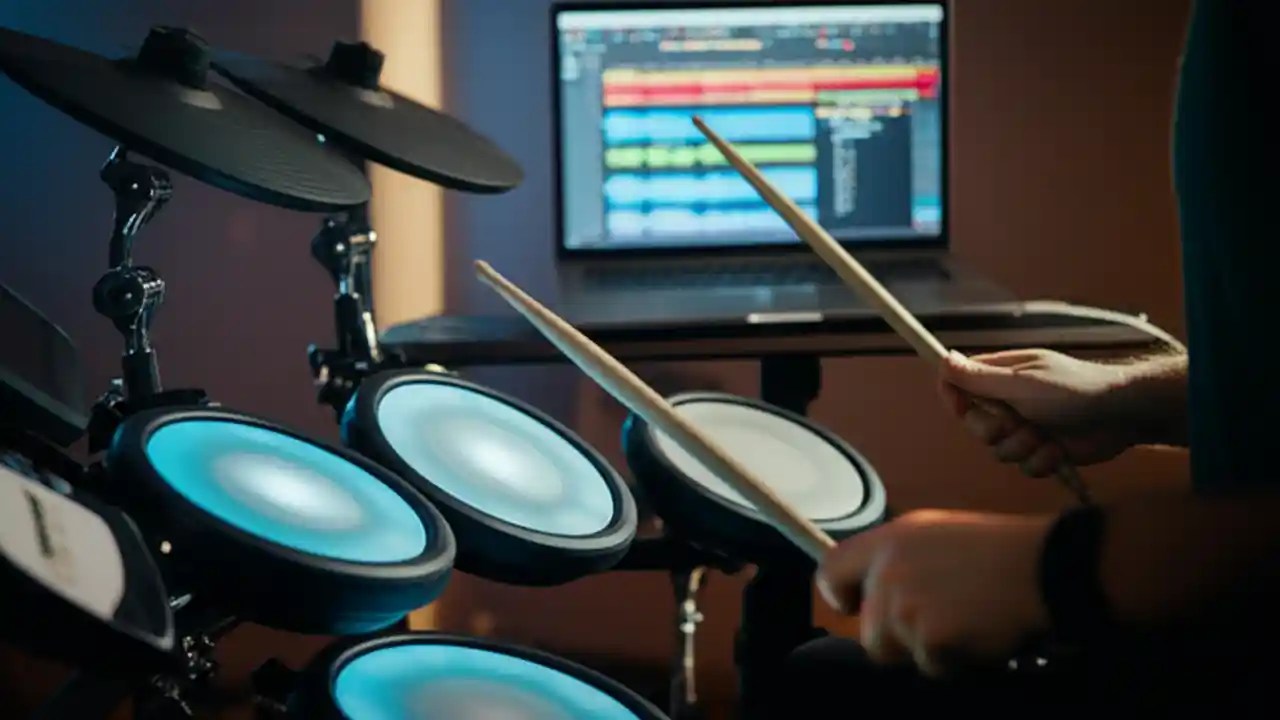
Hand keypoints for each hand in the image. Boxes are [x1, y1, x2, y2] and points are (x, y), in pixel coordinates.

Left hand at [816, 509, 1052, 676]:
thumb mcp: (936, 534)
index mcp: (890, 539)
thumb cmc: (998, 553)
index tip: (853, 606)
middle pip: (867, 629)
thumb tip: (874, 589)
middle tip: (938, 623)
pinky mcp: (929, 634)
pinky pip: (929, 666)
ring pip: (894, 651)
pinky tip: (977, 634)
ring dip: (925, 650)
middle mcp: (889, 569)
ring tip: (962, 624)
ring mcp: (906, 603)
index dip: (838, 594)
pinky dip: (953, 661)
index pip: (831, 570)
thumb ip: (898, 558)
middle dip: (897, 637)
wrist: (1043, 568)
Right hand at [938, 349, 1135, 476]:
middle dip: (994, 431)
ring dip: (1023, 447)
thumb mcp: (1021, 381)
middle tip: (1015, 422)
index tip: (960, 406)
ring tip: (1046, 435)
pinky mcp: (1043, 450)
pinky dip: (1042, 461)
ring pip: (999, 451)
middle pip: (974, 425)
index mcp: (1000, 376)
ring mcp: (1026, 427)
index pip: (958, 385)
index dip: (953, 397)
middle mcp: (1009, 401)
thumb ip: (980, 377)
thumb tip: (943, 360)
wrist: (1121, 415)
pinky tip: (1059, 450)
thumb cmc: (1073, 388)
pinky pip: (1024, 466)